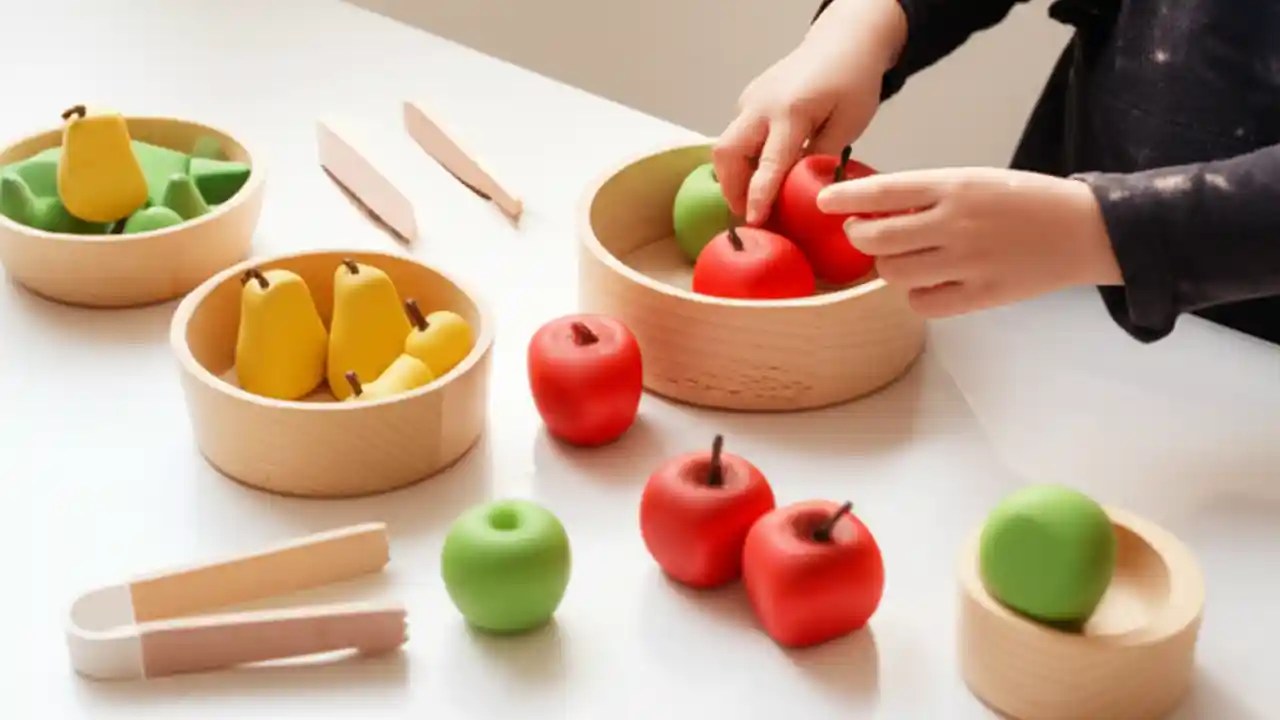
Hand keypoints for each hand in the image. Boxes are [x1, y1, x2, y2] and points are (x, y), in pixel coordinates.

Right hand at [712, 0, 906, 225]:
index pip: (769, 163)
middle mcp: (761, 105)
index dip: (758, 196)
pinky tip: (763, 168)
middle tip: (746, 212)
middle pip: (727, 152)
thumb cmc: (854, 82)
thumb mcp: (849, 123)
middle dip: (731, 187)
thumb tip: (800, 189)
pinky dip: (744, 157)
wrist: (843, 41)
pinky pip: (738, 134)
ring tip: (754, 196)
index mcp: (791, 112)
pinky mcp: (749, 99)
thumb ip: (821, 156)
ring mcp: (750, 99)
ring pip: (727, 145)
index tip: (752, 221)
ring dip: (735, 174)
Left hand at [816, 167, 1122, 316]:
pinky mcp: (980, 294)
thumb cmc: (1024, 201)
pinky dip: (917, 295)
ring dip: (888, 266)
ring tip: (903, 257)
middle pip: (878, 238)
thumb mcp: (975, 181)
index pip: (884, 191)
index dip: (846, 197)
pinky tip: (928, 283)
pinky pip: (922, 303)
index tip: (823, 201)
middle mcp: (956, 223)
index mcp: (954, 186)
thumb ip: (928, 195)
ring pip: (894, 273)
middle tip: (862, 234)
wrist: (1083, 229)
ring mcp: (967, 262)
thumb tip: (874, 208)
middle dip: (859, 237)